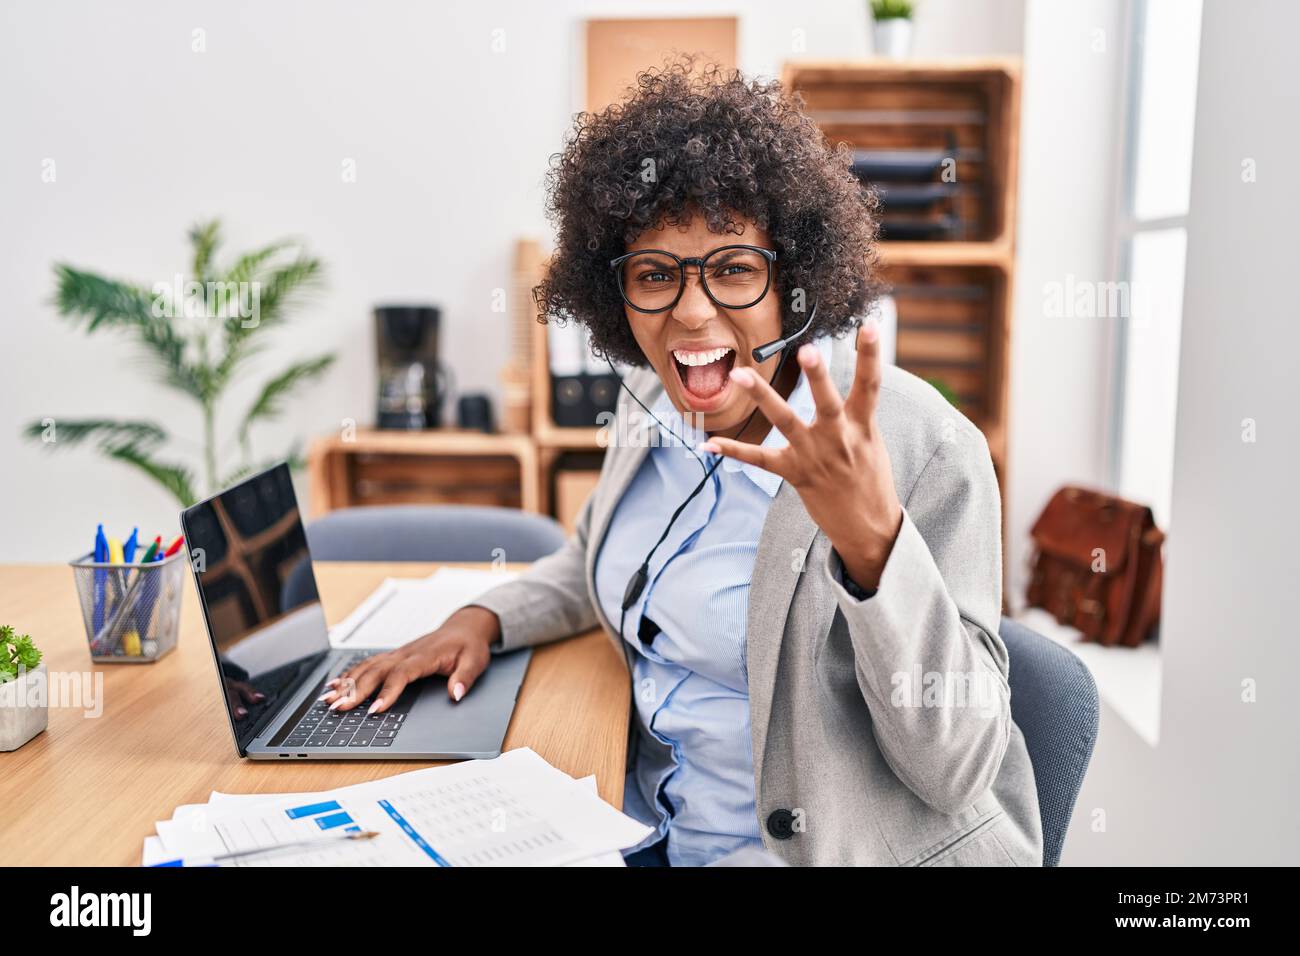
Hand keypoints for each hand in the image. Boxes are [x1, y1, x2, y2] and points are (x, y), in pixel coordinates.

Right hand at [319, 605, 500, 713]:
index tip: (376, 709)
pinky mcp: (394, 656)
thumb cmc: (469, 646)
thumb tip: (456, 694)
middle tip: (338, 707)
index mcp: (425, 656)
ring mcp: (398, 653)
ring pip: (368, 666)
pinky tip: (336, 684)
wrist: (465, 628)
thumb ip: (465, 677)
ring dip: (347, 682)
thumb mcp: (476, 661)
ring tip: (328, 698)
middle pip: (376, 671)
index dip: (388, 691)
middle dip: (356, 690)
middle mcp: (407, 653)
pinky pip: (369, 663)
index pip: (402, 674)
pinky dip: (351, 674)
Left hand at [700, 318, 902, 589]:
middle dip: (818, 377)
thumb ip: (855, 415)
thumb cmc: (869, 478)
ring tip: (739, 373)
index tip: (871, 325)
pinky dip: (733, 451)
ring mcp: (814, 457)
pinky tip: (709, 444)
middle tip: (808, 350)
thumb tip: (842, 387)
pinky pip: (759, 460)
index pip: (870, 384)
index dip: (872, 354)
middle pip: (828, 402)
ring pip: (785, 421)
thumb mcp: (871, 442)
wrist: (868, 527)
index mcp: (863, 427)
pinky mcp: (795, 474)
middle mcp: (839, 439)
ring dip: (761, 395)